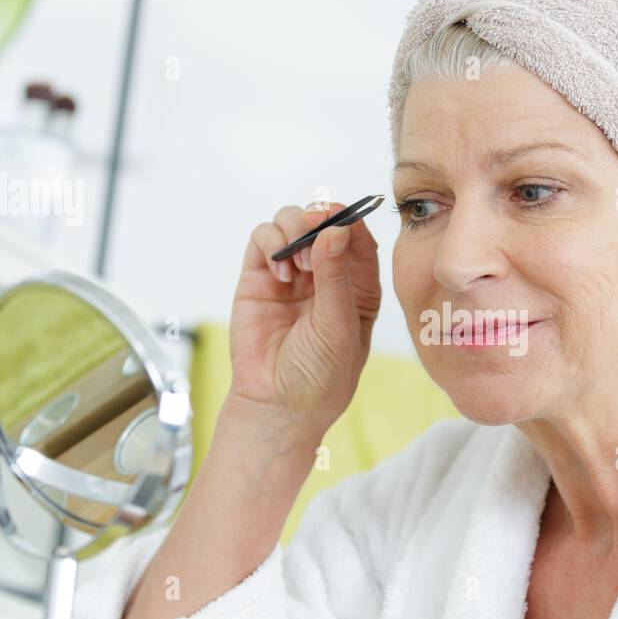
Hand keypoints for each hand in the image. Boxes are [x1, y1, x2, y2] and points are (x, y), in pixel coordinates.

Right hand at [227, 202, 381, 433]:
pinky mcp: (259, 277)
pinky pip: (263, 238)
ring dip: (294, 229)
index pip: (358, 239)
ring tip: (298, 265)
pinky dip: (270, 243)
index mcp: (358, 287)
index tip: (338, 214)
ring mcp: (291, 273)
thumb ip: (337, 277)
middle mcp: (326, 274)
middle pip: (323, 221)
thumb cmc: (319, 375)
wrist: (277, 404)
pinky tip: (280, 273)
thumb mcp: (339, 326)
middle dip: (319, 218)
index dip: (348, 219)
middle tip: (313, 234)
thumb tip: (335, 229)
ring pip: (292, 222)